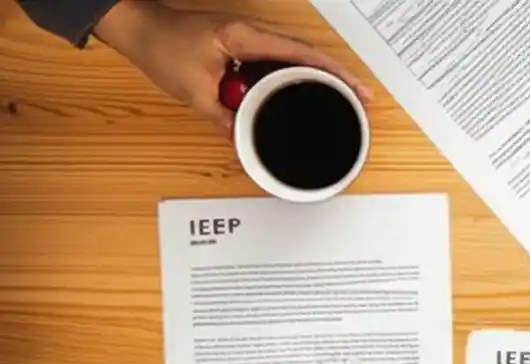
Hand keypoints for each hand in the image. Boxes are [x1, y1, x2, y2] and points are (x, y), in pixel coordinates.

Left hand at [95, 2, 371, 131]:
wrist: (138, 28)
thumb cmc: (162, 48)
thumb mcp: (195, 92)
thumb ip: (226, 117)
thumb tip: (250, 139)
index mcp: (247, 37)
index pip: (302, 53)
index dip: (334, 72)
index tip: (357, 88)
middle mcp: (254, 33)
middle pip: (308, 54)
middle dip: (337, 76)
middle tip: (361, 99)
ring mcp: (250, 39)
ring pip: (295, 58)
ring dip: (318, 77)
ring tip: (341, 98)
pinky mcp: (244, 47)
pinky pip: (278, 62)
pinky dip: (295, 77)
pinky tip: (304, 94)